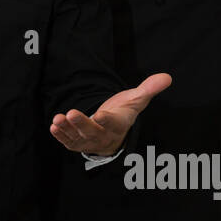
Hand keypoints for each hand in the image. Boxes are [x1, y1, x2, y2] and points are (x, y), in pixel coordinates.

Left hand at [50, 73, 171, 155]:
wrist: (113, 134)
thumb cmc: (123, 113)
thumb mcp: (135, 100)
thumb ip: (148, 89)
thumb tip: (167, 77)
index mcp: (118, 125)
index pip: (113, 123)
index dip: (107, 120)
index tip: (101, 115)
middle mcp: (103, 136)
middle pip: (92, 132)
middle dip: (82, 124)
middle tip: (71, 113)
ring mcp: (89, 141)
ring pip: (77, 138)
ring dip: (66, 129)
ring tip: (57, 119)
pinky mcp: (77, 143)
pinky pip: (68, 141)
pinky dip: (60, 135)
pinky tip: (53, 126)